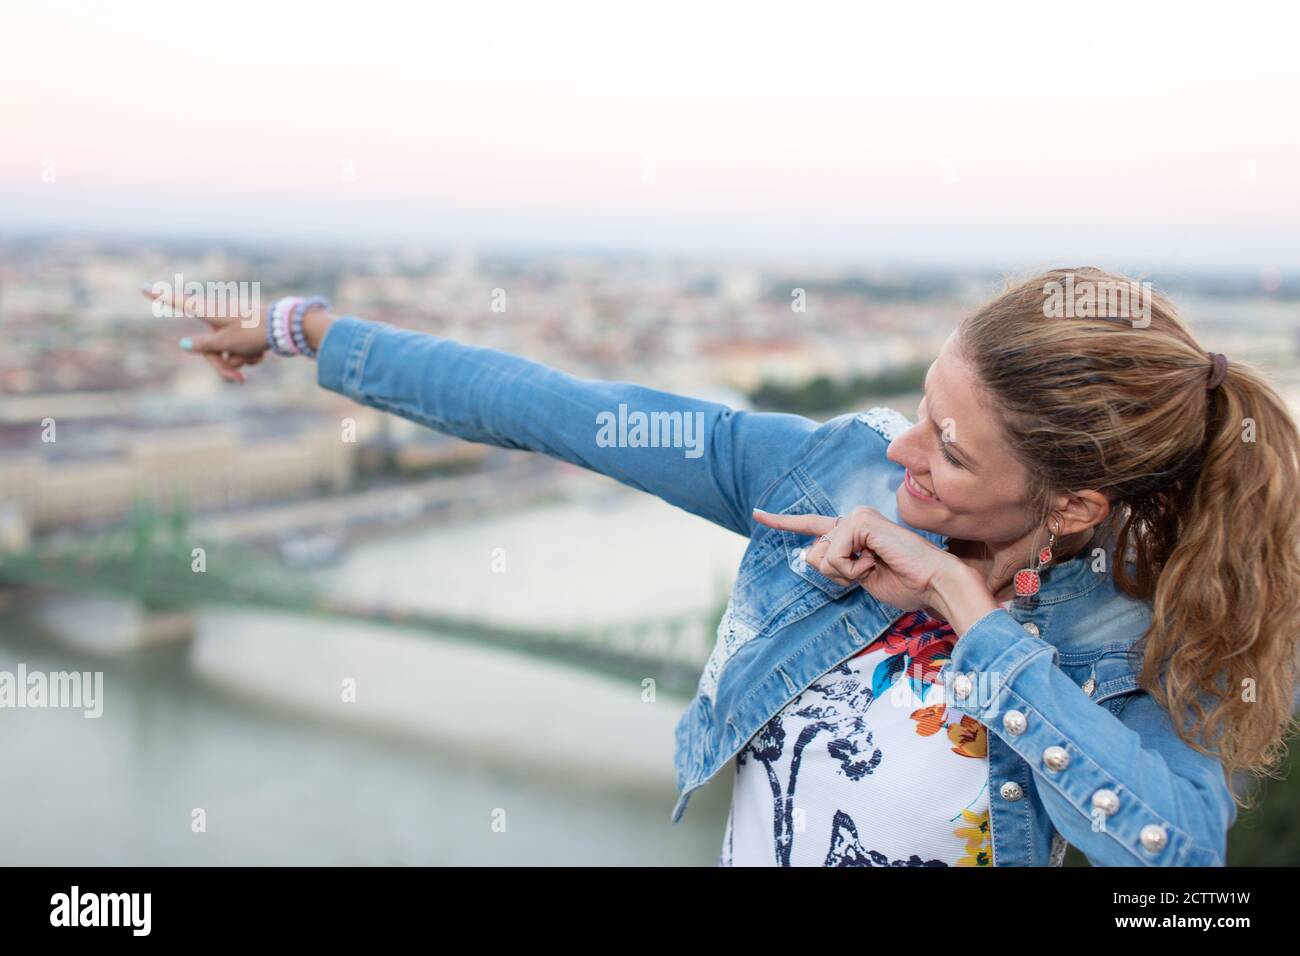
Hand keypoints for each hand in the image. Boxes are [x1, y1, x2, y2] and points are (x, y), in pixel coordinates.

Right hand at [142, 283, 269, 383]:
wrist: (287, 328)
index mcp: (209, 311)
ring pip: (226, 351)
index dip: (161, 297)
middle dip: (222, 365)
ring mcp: (233, 324)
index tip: (142, 286)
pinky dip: (250, 355)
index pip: (179, 303)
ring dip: (240, 360)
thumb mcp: (225, 342)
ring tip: (256, 357)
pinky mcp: (245, 331)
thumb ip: (203, 346)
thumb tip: (182, 344)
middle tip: (238, 381)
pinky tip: (263, 353)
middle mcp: (218, 316)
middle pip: (207, 346)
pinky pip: (240, 349)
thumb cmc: (253, 331)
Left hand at [752, 504, 967, 615]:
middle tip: (870, 572)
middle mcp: (851, 518)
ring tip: (876, 566)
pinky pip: (834, 556)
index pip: (810, 526)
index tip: (757, 514)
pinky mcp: (860, 521)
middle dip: (835, 575)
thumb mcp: (860, 577)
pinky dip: (852, 570)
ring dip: (846, 573)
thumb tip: (807, 555)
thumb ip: (835, 565)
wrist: (933, 584)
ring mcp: (856, 517)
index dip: (782, 522)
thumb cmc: (905, 583)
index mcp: (852, 531)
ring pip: (820, 557)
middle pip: (812, 554)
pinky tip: (876, 562)